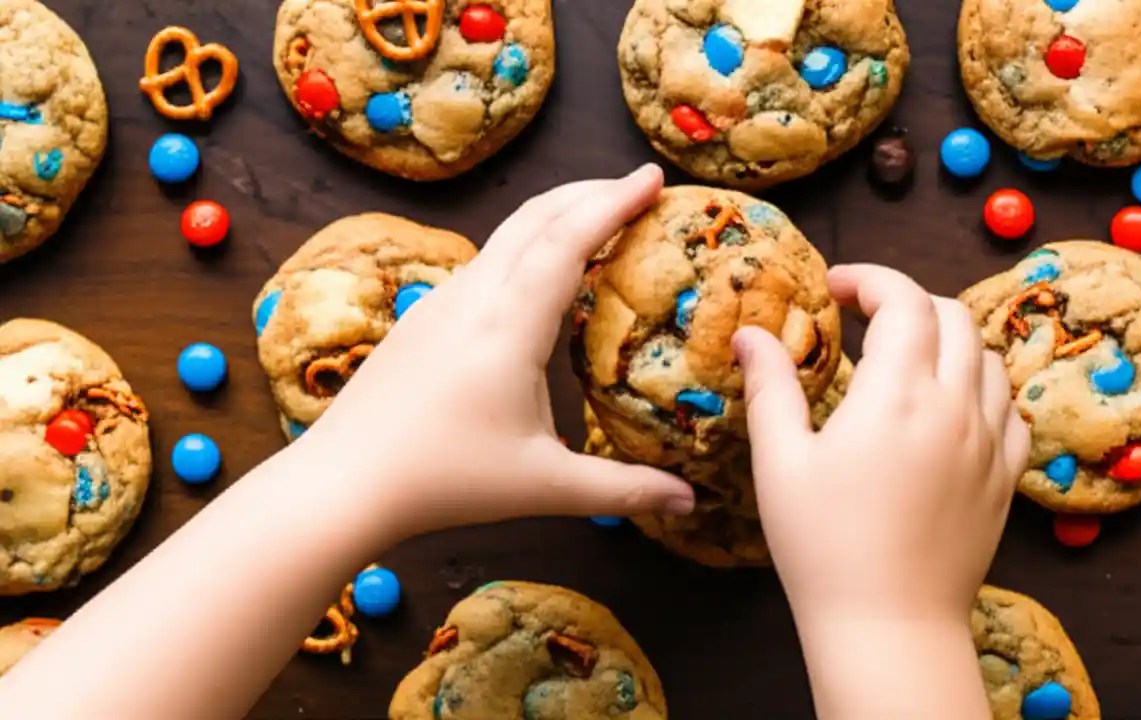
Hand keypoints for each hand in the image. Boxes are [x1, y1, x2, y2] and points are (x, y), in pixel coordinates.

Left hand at [295, 165, 693, 539]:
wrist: (343, 480)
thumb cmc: (445, 481)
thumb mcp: (544, 486)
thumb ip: (623, 489)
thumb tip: (691, 502)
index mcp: (510, 323)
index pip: (569, 238)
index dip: (615, 201)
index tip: (653, 175)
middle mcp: (475, 296)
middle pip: (537, 217)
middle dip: (590, 192)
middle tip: (636, 187)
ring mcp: (442, 301)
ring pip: (506, 234)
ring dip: (555, 215)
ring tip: (595, 220)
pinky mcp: (423, 316)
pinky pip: (484, 260)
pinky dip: (525, 245)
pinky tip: (537, 275)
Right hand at [735, 265, 1029, 626]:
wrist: (890, 625)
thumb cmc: (823, 546)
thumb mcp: (781, 462)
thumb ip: (771, 387)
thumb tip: (751, 334)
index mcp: (897, 394)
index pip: (903, 299)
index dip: (870, 278)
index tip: (835, 288)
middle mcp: (954, 407)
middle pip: (953, 316)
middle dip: (908, 302)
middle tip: (867, 320)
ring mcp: (988, 442)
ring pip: (988, 358)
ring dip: (948, 341)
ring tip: (907, 361)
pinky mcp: (1005, 478)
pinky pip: (1010, 409)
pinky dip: (981, 388)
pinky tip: (949, 409)